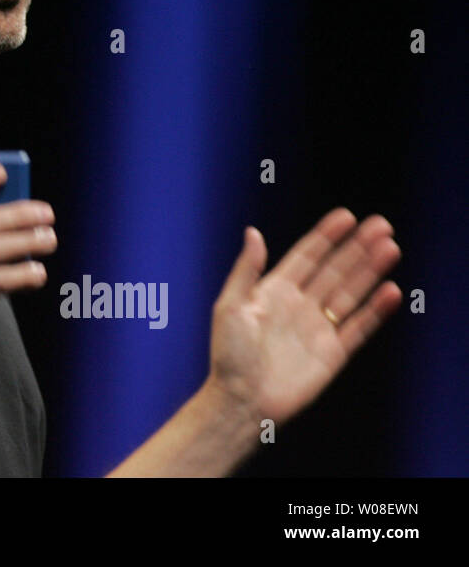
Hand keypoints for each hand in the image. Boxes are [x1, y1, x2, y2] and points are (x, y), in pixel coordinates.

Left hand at [207, 208, 401, 424]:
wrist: (241, 401)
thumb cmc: (228, 355)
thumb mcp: (230, 306)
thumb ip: (246, 270)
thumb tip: (253, 232)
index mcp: (274, 291)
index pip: (306, 257)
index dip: (326, 237)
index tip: (346, 216)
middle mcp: (299, 305)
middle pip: (335, 270)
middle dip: (357, 247)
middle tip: (381, 225)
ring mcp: (318, 328)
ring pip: (351, 293)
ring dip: (371, 271)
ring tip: (390, 247)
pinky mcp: (332, 353)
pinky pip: (359, 327)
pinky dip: (375, 310)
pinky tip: (390, 291)